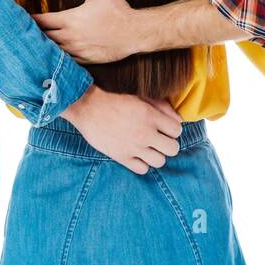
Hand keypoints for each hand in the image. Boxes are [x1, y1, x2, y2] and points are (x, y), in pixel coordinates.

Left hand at [32, 0, 144, 63]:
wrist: (135, 32)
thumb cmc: (117, 11)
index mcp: (70, 20)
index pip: (42, 21)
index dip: (30, 20)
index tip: (22, 18)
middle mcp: (70, 37)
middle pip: (44, 38)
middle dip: (34, 35)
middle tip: (23, 33)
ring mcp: (78, 51)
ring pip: (53, 52)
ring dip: (44, 48)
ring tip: (34, 46)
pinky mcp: (86, 60)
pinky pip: (67, 61)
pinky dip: (58, 58)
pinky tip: (54, 58)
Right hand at [60, 86, 182, 173]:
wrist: (86, 106)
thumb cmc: (112, 97)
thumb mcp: (139, 95)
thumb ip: (161, 106)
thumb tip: (178, 119)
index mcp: (150, 116)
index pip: (177, 131)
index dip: (173, 129)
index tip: (165, 128)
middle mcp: (145, 133)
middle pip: (173, 149)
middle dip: (168, 144)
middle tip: (159, 139)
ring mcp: (133, 147)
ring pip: (160, 161)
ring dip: (156, 154)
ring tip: (148, 147)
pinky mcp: (121, 156)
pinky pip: (142, 169)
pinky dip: (142, 163)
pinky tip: (137, 154)